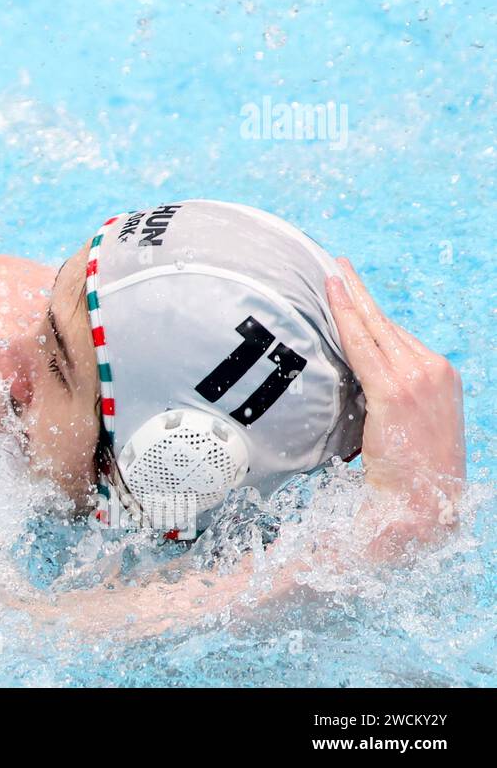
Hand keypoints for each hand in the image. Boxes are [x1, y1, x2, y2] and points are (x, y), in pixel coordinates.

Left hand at [326, 258, 464, 552]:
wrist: (423, 503)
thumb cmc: (407, 470)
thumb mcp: (400, 421)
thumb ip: (383, 392)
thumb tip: (352, 374)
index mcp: (438, 375)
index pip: (396, 334)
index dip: (369, 310)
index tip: (351, 285)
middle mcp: (433, 369)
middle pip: (385, 323)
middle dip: (358, 294)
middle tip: (337, 265)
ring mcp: (418, 378)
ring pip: (373, 328)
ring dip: (349, 297)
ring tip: (330, 273)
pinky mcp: (396, 391)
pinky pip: (361, 346)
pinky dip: (344, 318)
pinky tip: (331, 296)